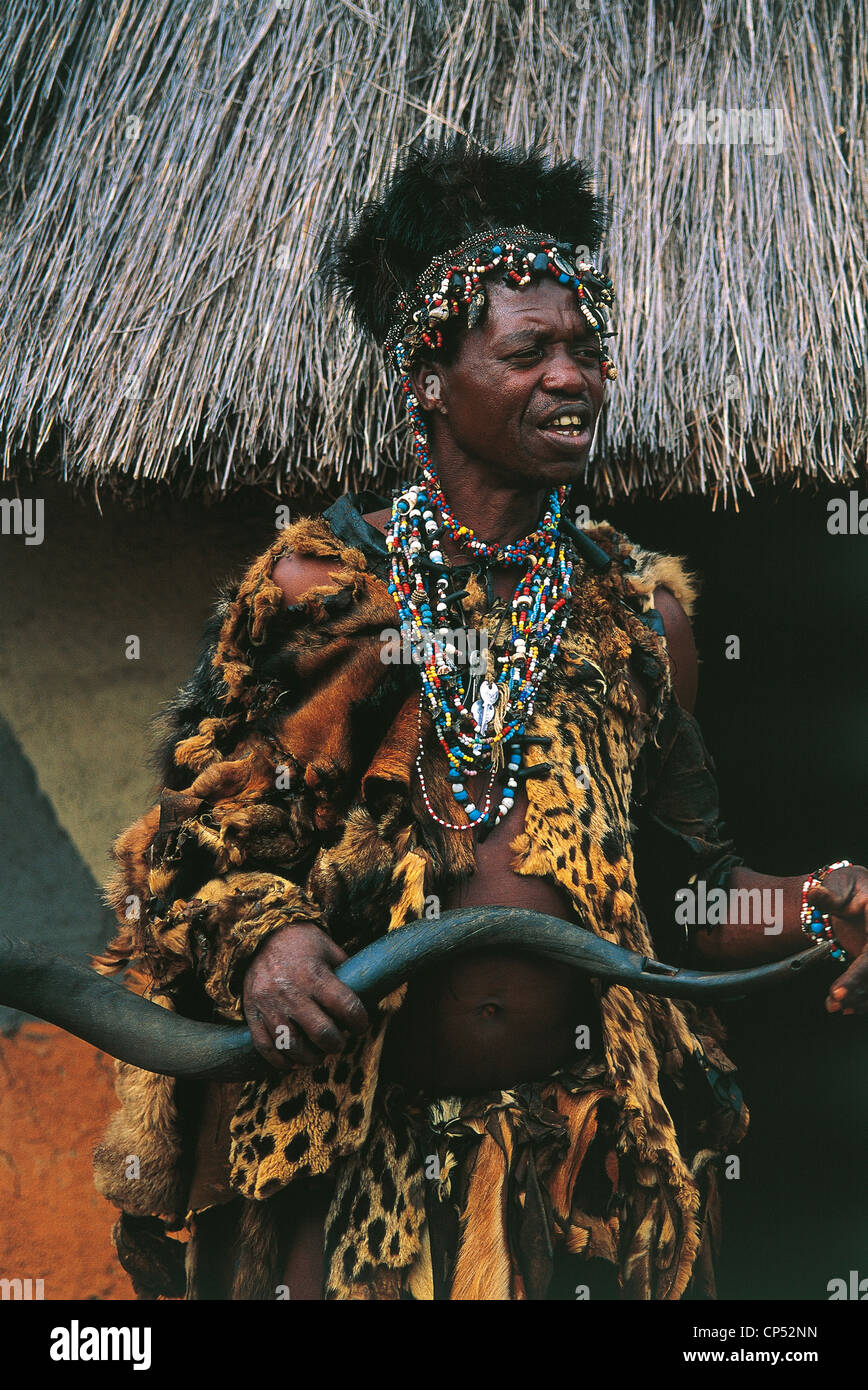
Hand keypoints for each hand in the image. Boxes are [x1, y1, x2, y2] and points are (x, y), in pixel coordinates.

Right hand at [242, 922, 368, 1069]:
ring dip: (310, 1057)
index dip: (359, 1021)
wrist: (260, 936)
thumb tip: (366, 990)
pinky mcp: (253, 1013)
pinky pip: (265, 1046)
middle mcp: (292, 992)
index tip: (361, 1026)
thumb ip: (345, 970)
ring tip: (317, 1055)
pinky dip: (280, 1061)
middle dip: (336, 1044)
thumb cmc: (300, 942)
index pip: (347, 1006)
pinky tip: (292, 1062)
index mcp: (314, 975)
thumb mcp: (327, 948)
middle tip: (338, 1043)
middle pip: (321, 1032)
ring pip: (292, 1045)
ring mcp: (270, 1004)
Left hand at [805, 865, 867, 1015]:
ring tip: (833, 1006)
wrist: (856, 894)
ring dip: (860, 998)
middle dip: (856, 991)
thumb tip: (816, 894)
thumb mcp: (837, 887)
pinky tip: (848, 1007)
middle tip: (833, 1002)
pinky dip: (864, 998)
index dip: (857, 975)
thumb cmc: (847, 888)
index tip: (836, 991)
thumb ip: (828, 896)